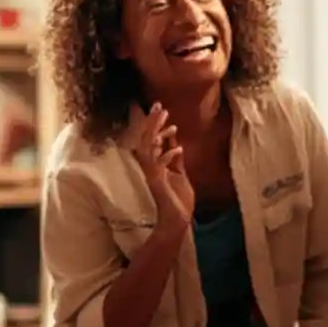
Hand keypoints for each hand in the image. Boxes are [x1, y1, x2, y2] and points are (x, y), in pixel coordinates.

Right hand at [131, 103, 193, 235]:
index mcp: (155, 163)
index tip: (161, 108)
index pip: (152, 138)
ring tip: (168, 121)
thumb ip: (175, 159)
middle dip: (152, 121)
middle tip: (159, 105)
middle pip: (147, 139)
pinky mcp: (155, 182)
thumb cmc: (178, 200)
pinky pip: (157, 165)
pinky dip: (167, 156)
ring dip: (157, 133)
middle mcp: (150, 166)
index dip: (155, 123)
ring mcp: (151, 174)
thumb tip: (175, 143)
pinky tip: (178, 149)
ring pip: (148, 148)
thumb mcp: (180, 174)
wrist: (177, 221)